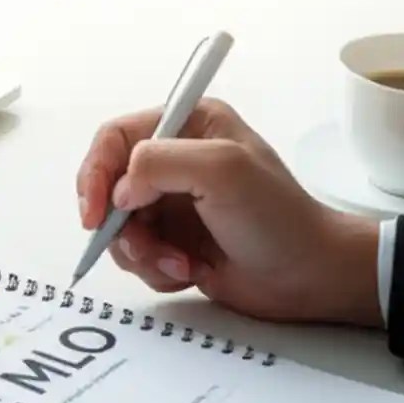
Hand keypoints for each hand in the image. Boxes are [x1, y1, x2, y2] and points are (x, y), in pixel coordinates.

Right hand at [76, 98, 382, 326]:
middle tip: (146, 249)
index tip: (94, 216)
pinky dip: (157, 270)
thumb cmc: (278, 219)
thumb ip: (159, 163)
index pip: (115, 138)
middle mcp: (177, 161)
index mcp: (189, 125)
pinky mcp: (175, 242)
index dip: (95, 174)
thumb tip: (119, 192)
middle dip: (121, 227)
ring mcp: (174, 204)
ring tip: (181, 264)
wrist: (309, 277)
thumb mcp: (222, 170)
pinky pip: (138, 257)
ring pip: (120, 230)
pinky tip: (190, 272)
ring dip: (143, 253)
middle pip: (109, 189)